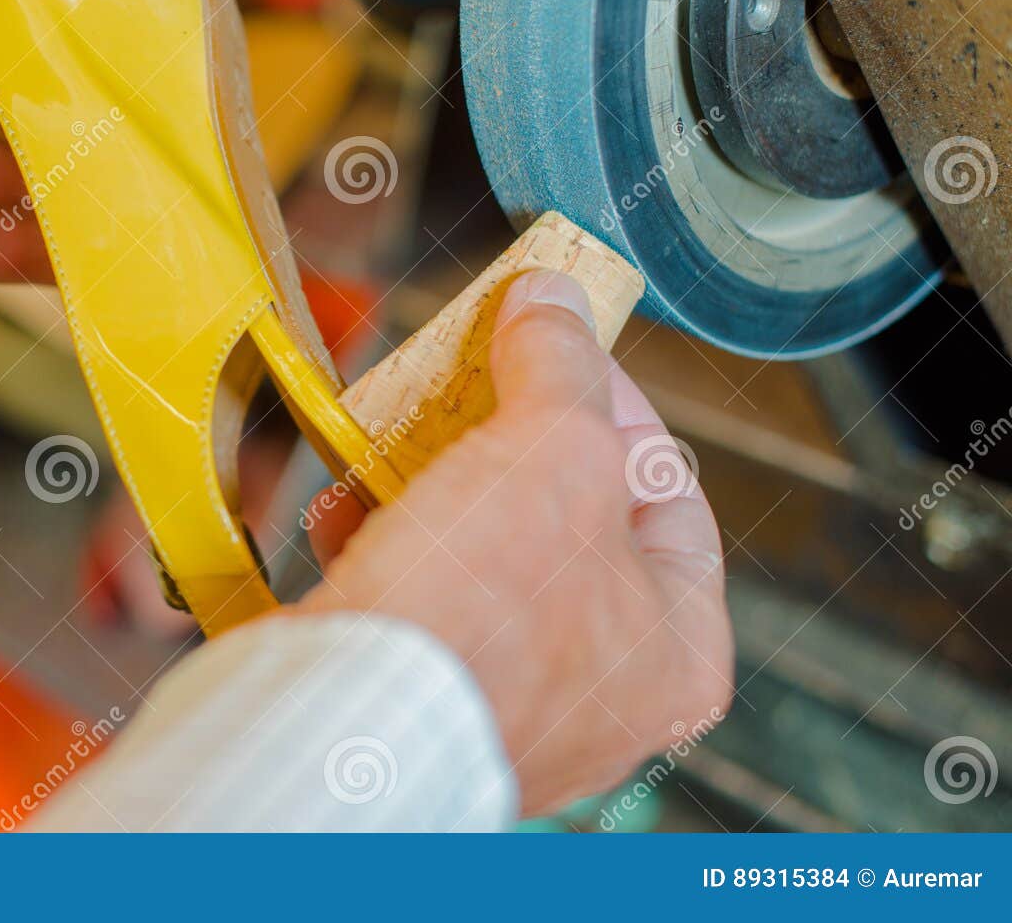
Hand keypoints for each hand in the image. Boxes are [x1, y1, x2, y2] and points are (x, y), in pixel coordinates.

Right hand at [299, 270, 732, 816]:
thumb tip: (552, 300)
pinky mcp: (419, 693)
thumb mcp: (550, 451)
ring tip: (394, 431)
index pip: (668, 488)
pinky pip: (415, 599)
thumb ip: (560, 365)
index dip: (611, 397)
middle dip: (504, 437)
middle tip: (469, 378)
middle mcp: (604, 690)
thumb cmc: (481, 615)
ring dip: (430, 482)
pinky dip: (382, 543)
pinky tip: (345, 504)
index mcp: (677, 648)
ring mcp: (508, 698)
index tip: (554, 341)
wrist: (346, 722)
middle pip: (567, 519)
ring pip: (482, 555)